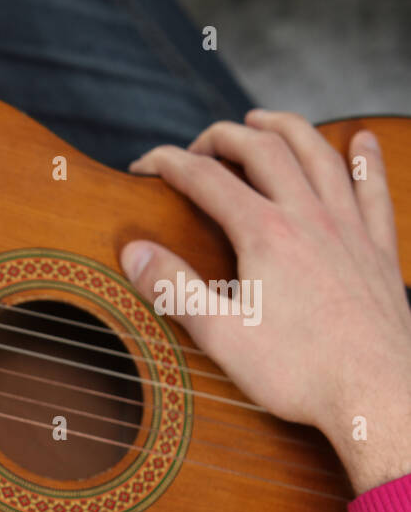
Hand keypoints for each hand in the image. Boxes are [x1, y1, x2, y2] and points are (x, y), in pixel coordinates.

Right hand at [121, 110, 410, 492]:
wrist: (374, 393)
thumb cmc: (297, 370)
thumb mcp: (218, 334)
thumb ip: (172, 287)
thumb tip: (133, 251)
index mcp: (265, 234)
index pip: (207, 179)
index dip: (169, 163)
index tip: (144, 164)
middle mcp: (309, 217)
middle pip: (264, 149)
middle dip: (225, 135)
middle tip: (199, 142)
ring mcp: (349, 228)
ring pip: (318, 154)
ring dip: (287, 127)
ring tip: (263, 118)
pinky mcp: (378, 248)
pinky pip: (372, 188)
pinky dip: (364, 158)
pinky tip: (360, 140)